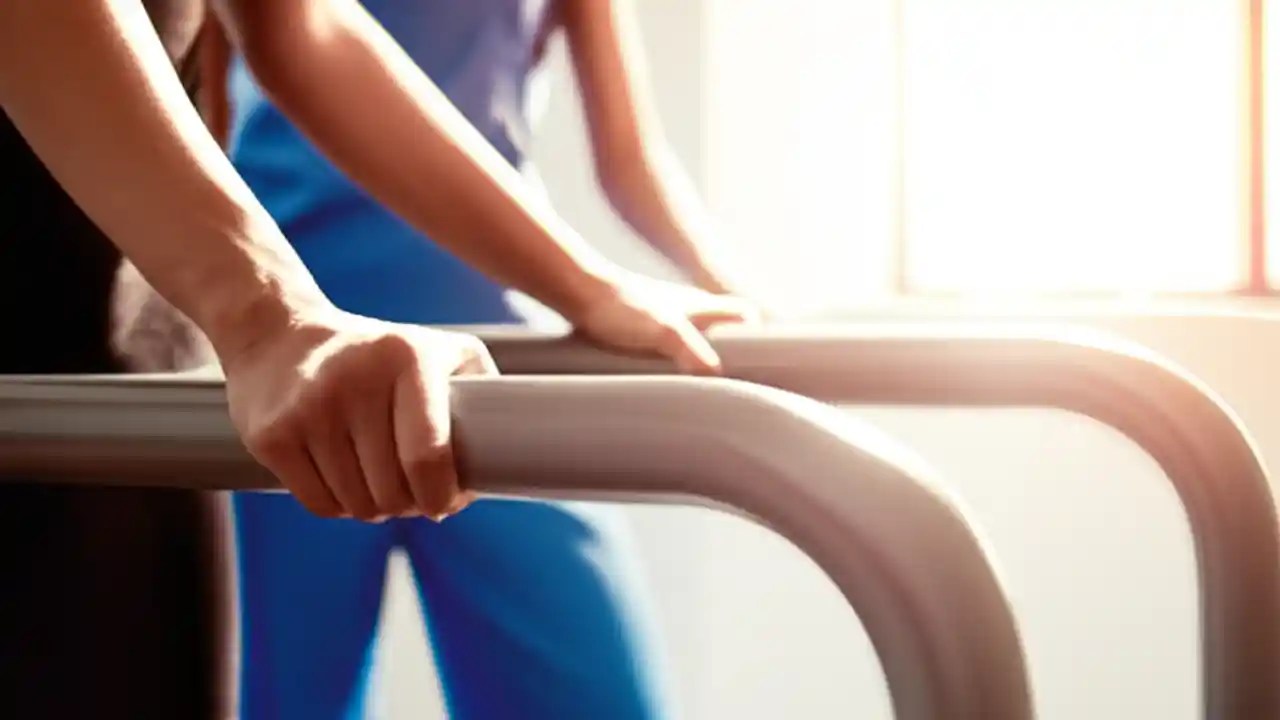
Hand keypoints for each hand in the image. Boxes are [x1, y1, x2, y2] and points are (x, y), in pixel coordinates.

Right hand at [218, 308, 495, 521]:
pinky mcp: (272, 435)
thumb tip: (511, 456)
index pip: (428, 455)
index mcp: (407, 358)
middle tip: (411, 491)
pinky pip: (320, 505)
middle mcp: (355, 379)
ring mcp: (309, 408)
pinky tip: (343, 477)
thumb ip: (485, 390)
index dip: (442, 496)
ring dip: (375, 507)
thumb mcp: (440, 350)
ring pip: (358, 505)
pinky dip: (339, 505)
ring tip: (377, 478)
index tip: (444, 504)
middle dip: (409, 504)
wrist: (278, 334)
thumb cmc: (381, 354)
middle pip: (394, 491)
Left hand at [571, 272, 758, 372]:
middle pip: (720, 327)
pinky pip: (664, 346)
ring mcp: (660, 316)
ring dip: (698, 358)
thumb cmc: (620, 306)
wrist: (576, 291)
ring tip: (698, 389)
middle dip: (730, 351)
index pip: (743, 313)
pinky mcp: (636, 327)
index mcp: (699, 306)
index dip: (758, 332)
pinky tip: (659, 380)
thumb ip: (692, 352)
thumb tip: (718, 376)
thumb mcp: (664, 331)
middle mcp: (684, 308)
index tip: (765, 359)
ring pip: (691, 336)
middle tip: (733, 382)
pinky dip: (670, 361)